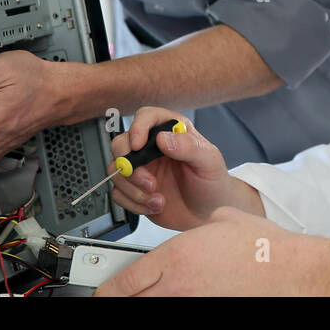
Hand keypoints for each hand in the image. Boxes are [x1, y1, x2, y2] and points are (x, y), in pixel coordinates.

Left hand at [95, 206, 300, 295]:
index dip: (107, 289)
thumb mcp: (221, 220)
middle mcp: (177, 283)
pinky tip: (178, 296)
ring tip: (146, 294)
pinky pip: (178, 309)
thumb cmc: (261, 246)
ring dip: (145, 300)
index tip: (102, 290)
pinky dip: (172, 302)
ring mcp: (191, 301)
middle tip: (114, 295)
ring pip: (152, 307)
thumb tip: (196, 229)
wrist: (287, 269)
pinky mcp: (205, 308)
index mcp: (175, 256)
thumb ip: (197, 227)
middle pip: (131, 300)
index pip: (125, 280)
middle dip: (119, 298)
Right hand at [106, 106, 240, 231]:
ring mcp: (142, 168)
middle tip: (150, 182)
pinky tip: (154, 205)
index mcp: (172, 131)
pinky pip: (118, 193)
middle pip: (121, 143)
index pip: (146, 117)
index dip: (138, 127)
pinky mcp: (135, 189)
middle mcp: (153, 147)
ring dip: (134, 189)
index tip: (138, 145)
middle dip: (130, 166)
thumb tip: (163, 138)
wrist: (208, 213)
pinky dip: (134, 203)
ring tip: (158, 199)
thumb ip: (189, 147)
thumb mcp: (209, 161)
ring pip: (116, 171)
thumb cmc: (212, 182)